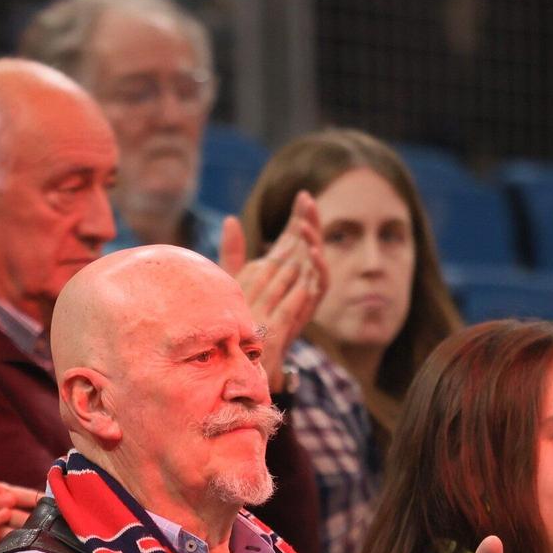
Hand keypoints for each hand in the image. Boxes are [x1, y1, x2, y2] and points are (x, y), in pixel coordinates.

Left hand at [219, 193, 325, 393]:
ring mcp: (303, 295)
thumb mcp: (233, 279)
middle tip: (307, 202)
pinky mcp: (305, 310)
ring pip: (318, 263)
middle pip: (311, 245)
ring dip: (316, 243)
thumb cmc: (238, 318)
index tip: (301, 195)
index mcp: (283, 269)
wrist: (243, 357)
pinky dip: (319, 270)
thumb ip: (233, 251)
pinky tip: (312, 254)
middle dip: (312, 222)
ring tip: (305, 226)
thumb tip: (232, 219)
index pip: (296, 237)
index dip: (300, 216)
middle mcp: (297, 280)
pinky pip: (320, 288)